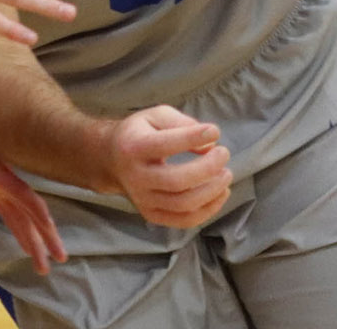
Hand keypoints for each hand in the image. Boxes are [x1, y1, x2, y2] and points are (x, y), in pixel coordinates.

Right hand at [107, 106, 231, 229]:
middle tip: (224, 154)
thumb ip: (182, 124)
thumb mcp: (156, 116)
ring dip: (211, 191)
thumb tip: (210, 144)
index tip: (214, 131)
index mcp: (134, 147)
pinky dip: (208, 210)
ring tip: (226, 174)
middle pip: (176, 181)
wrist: (111, 159)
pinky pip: (183, 220)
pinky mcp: (151, 214)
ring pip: (182, 205)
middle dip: (207, 169)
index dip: (192, 138)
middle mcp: (136, 177)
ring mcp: (142, 199)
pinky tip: (220, 194)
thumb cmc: (140, 133)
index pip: (165, 145)